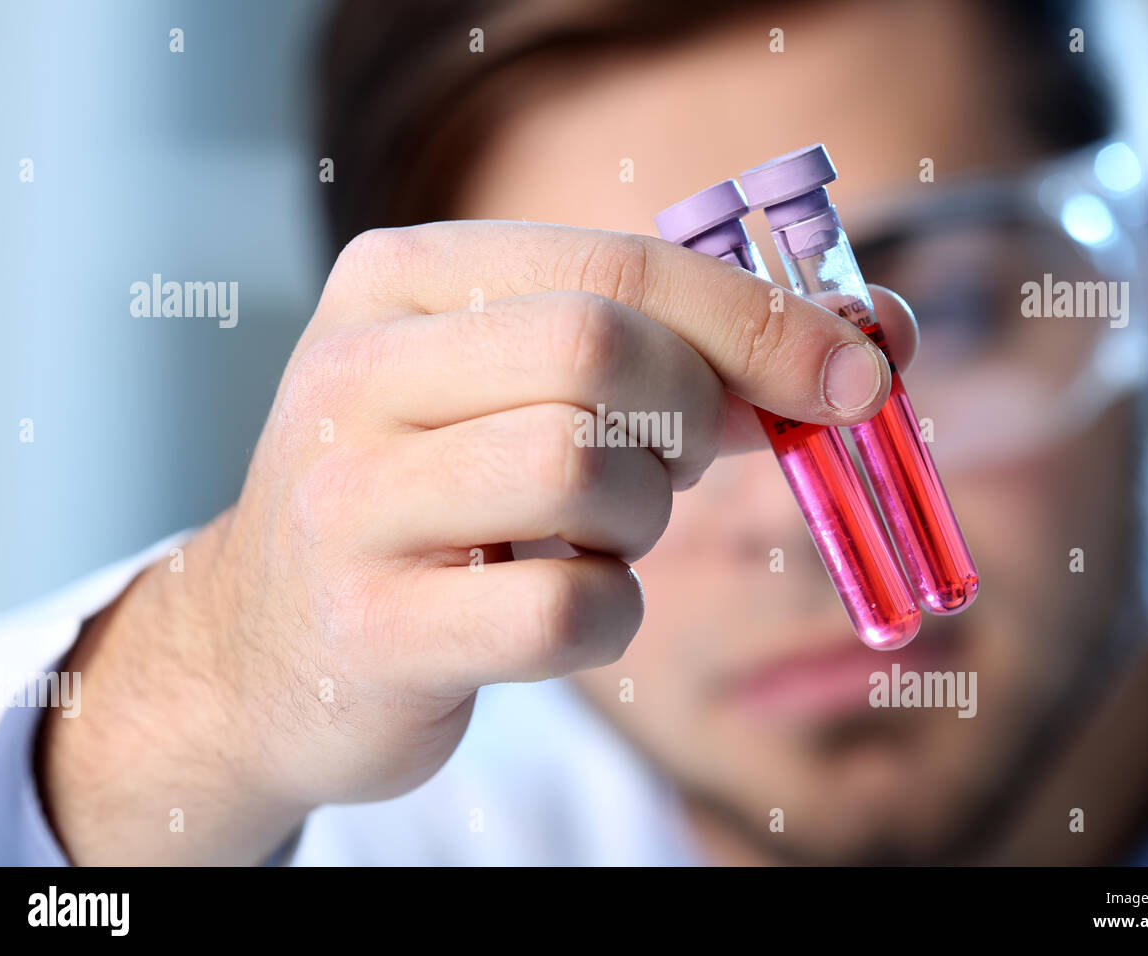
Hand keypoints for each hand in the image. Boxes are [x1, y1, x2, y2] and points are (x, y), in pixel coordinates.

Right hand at [39, 222, 913, 863]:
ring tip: (593, 532)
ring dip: (640, 517)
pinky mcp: (372, 630)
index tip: (858, 373)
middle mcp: (354, 375)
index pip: (611, 265)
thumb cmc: (438, 497)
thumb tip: (876, 343)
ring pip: (582, 470)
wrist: (271, 643)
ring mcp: (349, 505)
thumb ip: (679, 349)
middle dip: (692, 411)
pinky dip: (611, 613)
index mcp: (398, 284)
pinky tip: (562, 606)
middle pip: (599, 352)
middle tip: (684, 461)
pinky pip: (567, 610)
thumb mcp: (523, 389)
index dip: (756, 318)